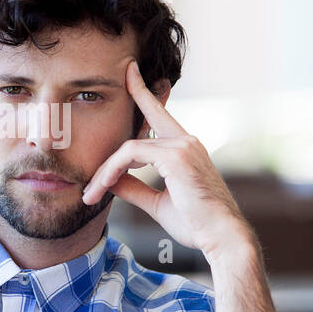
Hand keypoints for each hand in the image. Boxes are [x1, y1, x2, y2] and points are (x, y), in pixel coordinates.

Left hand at [81, 59, 253, 261]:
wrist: (222, 237)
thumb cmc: (197, 224)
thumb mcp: (158, 203)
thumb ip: (134, 188)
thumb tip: (111, 181)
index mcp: (186, 148)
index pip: (160, 115)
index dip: (144, 94)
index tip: (130, 74)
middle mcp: (186, 141)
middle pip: (145, 119)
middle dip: (127, 111)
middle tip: (110, 115)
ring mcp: (182, 145)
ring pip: (128, 146)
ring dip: (104, 170)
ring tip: (90, 193)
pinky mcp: (175, 156)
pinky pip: (130, 153)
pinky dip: (111, 170)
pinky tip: (101, 187)